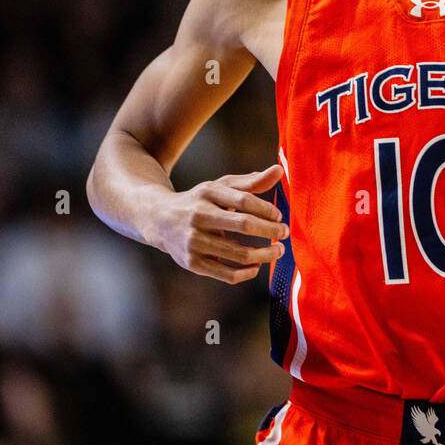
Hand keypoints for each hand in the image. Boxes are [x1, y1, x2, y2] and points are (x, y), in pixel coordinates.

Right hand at [150, 164, 289, 283]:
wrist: (159, 219)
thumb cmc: (200, 201)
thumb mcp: (221, 187)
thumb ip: (251, 182)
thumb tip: (279, 170)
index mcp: (208, 194)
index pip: (245, 200)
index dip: (267, 209)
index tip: (279, 217)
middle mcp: (198, 216)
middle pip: (244, 224)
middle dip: (271, 231)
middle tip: (285, 233)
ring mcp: (194, 241)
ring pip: (239, 253)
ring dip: (265, 254)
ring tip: (278, 251)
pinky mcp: (192, 262)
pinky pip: (227, 274)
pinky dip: (247, 273)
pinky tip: (256, 266)